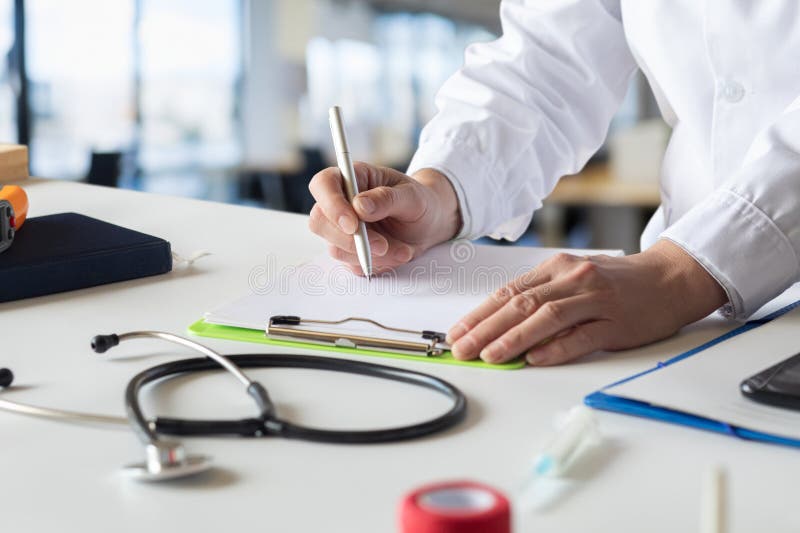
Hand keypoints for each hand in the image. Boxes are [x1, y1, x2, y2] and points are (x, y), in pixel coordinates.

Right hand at [308, 163, 459, 273]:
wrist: (430, 225)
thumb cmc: (420, 202)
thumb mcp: (412, 196)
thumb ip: (386, 198)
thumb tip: (359, 205)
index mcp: (353, 179)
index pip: (324, 184)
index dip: (331, 204)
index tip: (352, 224)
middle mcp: (341, 203)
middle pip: (320, 222)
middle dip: (350, 240)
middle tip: (383, 246)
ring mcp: (342, 230)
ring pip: (336, 248)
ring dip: (370, 255)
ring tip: (403, 250)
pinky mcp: (350, 252)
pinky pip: (352, 265)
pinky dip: (377, 265)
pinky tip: (398, 254)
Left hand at [446, 240, 727, 364]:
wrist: (670, 277)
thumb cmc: (616, 282)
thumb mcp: (573, 279)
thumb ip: (541, 298)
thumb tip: (500, 328)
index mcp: (557, 268)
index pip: (508, 292)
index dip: (479, 313)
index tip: (456, 332)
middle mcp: (573, 279)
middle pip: (521, 304)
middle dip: (485, 328)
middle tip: (461, 348)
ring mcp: (596, 300)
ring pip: (547, 317)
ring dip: (514, 338)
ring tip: (489, 355)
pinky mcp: (617, 322)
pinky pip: (582, 336)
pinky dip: (557, 348)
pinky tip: (535, 359)